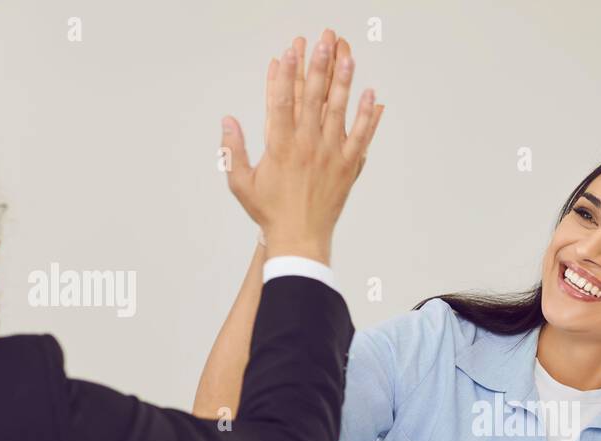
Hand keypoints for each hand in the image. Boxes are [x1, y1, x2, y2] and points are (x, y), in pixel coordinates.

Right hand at [221, 29, 383, 263]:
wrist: (299, 239)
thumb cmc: (269, 212)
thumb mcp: (241, 182)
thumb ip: (232, 150)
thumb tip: (228, 120)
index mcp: (280, 146)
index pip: (282, 101)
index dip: (286, 74)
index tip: (289, 51)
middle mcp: (308, 146)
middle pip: (314, 98)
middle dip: (318, 65)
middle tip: (324, 40)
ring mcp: (331, 155)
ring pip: (339, 111)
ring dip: (344, 81)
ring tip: (347, 55)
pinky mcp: (348, 167)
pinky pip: (362, 137)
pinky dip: (368, 116)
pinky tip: (372, 95)